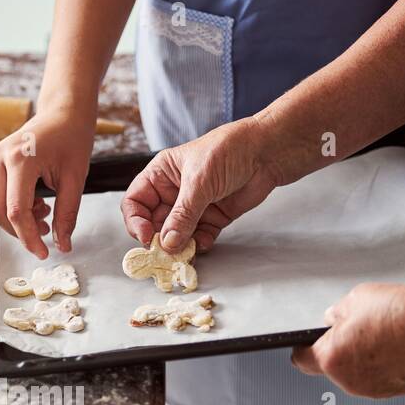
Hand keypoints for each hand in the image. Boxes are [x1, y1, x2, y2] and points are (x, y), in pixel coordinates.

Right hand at [0, 105, 97, 258]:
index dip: (28, 237)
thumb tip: (62, 244)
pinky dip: (15, 208)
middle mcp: (1, 158)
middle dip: (20, 231)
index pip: (17, 211)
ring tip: (45, 214)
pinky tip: (37, 203)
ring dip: (17, 220)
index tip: (43, 252)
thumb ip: (67, 214)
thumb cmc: (72, 137)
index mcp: (21, 159)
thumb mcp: (75, 179)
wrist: (64, 111)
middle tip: (45, 236)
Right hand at [121, 119, 277, 253]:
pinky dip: (200, 244)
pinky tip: (205, 243)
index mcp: (161, 174)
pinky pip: (199, 237)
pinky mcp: (212, 217)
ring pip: (176, 234)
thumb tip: (166, 243)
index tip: (145, 237)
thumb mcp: (200, 182)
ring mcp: (193, 206)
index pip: (136, 201)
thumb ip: (182, 215)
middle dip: (159, 238)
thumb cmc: (230, 151)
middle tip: (165, 252)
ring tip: (186, 251)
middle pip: (154, 222)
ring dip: (179, 245)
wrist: (268, 152)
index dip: (136, 221)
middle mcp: (173, 191)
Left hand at [291, 282, 404, 397]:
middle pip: (331, 367)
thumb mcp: (356, 299)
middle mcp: (348, 381)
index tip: (309, 340)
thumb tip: (332, 320)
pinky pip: (377, 377)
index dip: (305, 347)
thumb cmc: (402, 312)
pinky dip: (381, 364)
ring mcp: (372, 389)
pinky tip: (396, 345)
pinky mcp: (394, 390)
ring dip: (360, 358)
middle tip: (356, 327)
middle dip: (338, 349)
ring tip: (381, 333)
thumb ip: (336, 314)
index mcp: (331, 358)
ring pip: (355, 373)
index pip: (301, 360)